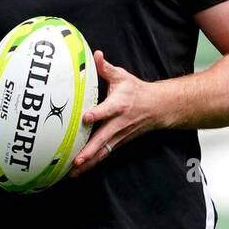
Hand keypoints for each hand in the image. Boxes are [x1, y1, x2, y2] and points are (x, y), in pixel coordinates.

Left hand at [69, 51, 160, 175]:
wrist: (157, 108)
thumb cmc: (135, 91)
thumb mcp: (122, 77)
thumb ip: (105, 68)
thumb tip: (95, 55)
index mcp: (118, 105)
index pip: (107, 110)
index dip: (97, 114)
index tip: (86, 118)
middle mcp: (118, 124)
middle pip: (102, 140)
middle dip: (89, 151)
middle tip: (76, 161)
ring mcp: (118, 136)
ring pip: (102, 153)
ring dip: (88, 163)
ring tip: (71, 173)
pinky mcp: (117, 143)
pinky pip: (102, 156)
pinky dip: (90, 165)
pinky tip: (77, 172)